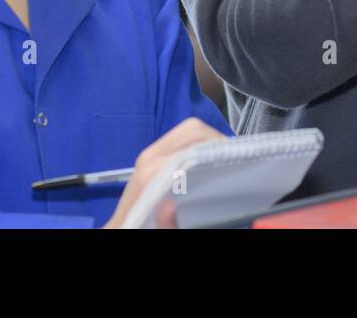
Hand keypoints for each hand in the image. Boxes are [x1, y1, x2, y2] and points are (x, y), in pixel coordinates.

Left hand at [101, 117, 224, 228]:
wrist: (124, 225)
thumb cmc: (143, 223)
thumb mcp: (159, 227)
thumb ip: (166, 221)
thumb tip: (172, 206)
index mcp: (152, 172)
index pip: (192, 139)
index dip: (216, 145)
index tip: (232, 158)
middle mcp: (150, 156)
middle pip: (191, 129)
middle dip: (215, 139)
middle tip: (230, 157)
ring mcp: (150, 153)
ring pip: (186, 130)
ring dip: (207, 140)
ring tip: (220, 158)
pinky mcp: (153, 155)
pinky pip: (180, 139)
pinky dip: (198, 144)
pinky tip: (206, 161)